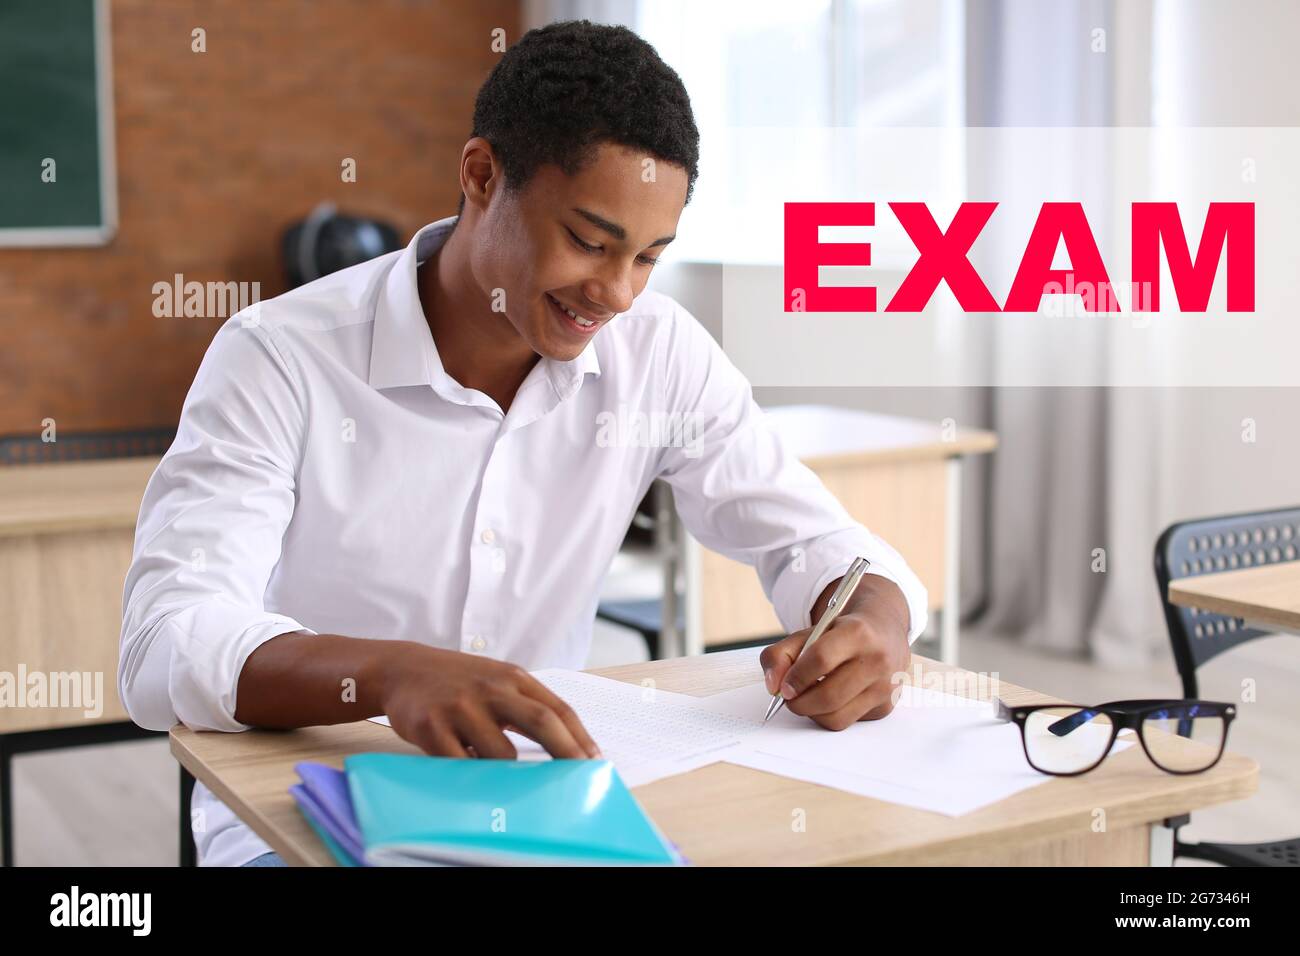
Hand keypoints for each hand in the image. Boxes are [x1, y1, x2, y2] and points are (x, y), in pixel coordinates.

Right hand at [381, 645, 601, 758]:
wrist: (402, 669)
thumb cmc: (458, 682)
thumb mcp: (496, 681)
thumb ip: (526, 706)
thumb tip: (565, 748)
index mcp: (513, 678)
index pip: (557, 709)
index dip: (581, 738)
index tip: (595, 762)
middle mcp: (491, 689)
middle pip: (542, 723)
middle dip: (568, 754)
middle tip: (580, 778)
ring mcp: (461, 707)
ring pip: (502, 753)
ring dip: (508, 771)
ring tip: (501, 773)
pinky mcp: (432, 726)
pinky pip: (462, 764)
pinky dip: (471, 773)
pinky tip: (469, 768)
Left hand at [759, 575, 910, 730]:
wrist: (884, 633)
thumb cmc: (842, 634)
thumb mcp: (810, 632)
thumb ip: (781, 654)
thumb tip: (773, 686)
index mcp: (857, 633)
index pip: (820, 660)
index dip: (796, 677)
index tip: (783, 687)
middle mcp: (877, 660)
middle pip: (828, 696)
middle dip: (800, 703)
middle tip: (790, 699)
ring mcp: (884, 687)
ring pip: (836, 717)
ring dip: (812, 713)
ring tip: (808, 698)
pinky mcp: (885, 707)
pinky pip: (846, 723)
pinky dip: (829, 715)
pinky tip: (829, 699)